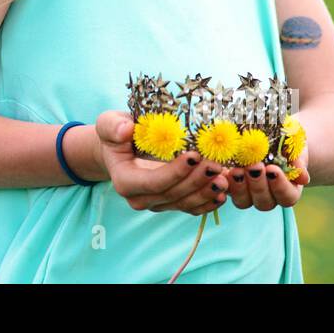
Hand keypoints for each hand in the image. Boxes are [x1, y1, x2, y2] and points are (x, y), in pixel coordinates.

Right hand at [93, 110, 229, 216]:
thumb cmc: (116, 134)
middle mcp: (140, 198)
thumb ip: (113, 127)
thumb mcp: (109, 124)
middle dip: (197, 180)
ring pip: (186, 203)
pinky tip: (223, 191)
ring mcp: (157, 204)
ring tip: (225, 176)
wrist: (120, 149)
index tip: (195, 155)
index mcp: (125, 181)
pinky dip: (209, 202)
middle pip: (173, 194)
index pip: (154, 182)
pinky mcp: (170, 204)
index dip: (176, 172)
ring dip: (207, 191)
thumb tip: (126, 130)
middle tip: (217, 163)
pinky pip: (192, 208)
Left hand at [224, 140, 309, 210]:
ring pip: (243, 201)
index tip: (272, 169)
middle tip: (253, 166)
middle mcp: (269, 196)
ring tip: (236, 170)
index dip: (280, 186)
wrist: (269, 132)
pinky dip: (222, 183)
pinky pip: (225, 191)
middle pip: (264, 202)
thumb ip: (299, 159)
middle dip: (258, 185)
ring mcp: (248, 193)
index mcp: (289, 189)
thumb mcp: (295, 143)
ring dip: (239, 187)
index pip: (287, 196)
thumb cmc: (286, 139)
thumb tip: (303, 179)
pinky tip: (220, 171)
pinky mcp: (231, 186)